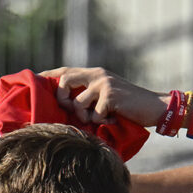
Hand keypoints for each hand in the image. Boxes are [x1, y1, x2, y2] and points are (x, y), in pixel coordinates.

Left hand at [41, 66, 167, 126]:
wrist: (155, 107)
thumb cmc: (129, 107)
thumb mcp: (107, 96)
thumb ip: (89, 96)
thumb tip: (67, 106)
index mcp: (95, 74)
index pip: (67, 70)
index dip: (50, 75)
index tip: (37, 77)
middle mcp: (97, 75)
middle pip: (65, 80)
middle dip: (63, 98)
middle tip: (72, 110)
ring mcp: (103, 83)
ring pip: (78, 104)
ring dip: (86, 117)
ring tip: (102, 118)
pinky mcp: (110, 95)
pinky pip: (94, 115)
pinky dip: (103, 122)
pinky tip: (114, 118)